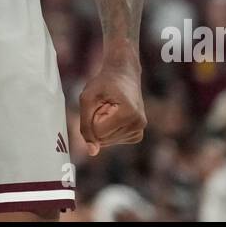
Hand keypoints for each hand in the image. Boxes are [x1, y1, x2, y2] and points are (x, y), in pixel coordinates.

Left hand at [78, 41, 146, 155]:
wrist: (123, 74)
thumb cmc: (103, 83)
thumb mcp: (87, 98)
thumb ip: (85, 125)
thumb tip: (92, 152)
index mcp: (129, 114)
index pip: (98, 132)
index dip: (93, 117)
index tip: (102, 102)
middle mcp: (138, 124)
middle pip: (102, 139)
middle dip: (97, 122)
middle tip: (106, 104)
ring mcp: (139, 131)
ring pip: (106, 142)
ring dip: (102, 125)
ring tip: (111, 108)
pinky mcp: (137, 135)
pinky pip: (112, 140)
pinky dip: (108, 129)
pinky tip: (115, 114)